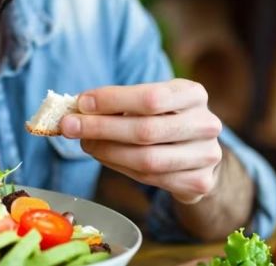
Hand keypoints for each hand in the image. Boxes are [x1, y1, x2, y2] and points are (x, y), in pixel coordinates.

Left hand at [60, 79, 222, 203]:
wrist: (198, 152)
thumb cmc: (164, 119)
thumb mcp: (150, 102)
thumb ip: (120, 103)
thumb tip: (77, 109)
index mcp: (193, 94)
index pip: (150, 97)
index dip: (112, 100)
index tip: (81, 102)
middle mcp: (205, 124)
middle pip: (145, 130)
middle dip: (101, 128)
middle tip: (69, 126)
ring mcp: (206, 155)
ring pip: (146, 159)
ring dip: (107, 151)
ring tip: (85, 143)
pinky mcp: (198, 182)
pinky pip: (150, 179)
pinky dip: (120, 167)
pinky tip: (104, 156)